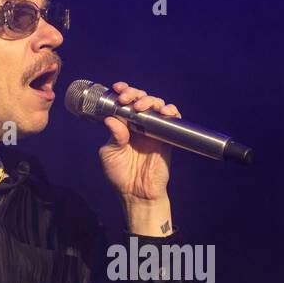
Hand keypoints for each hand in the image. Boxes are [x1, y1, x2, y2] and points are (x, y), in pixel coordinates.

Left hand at [98, 81, 181, 202]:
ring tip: (141, 107)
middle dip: (135, 94)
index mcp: (124, 126)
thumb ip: (113, 136)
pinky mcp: (167, 137)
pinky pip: (173, 119)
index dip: (123, 92)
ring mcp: (154, 130)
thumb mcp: (110, 154)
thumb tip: (112, 118)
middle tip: (128, 100)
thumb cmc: (121, 175)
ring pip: (157, 105)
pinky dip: (171, 111)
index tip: (118, 88)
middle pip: (142, 99)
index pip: (125, 102)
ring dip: (150, 101)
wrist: (137, 193)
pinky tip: (164, 111)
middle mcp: (140, 124)